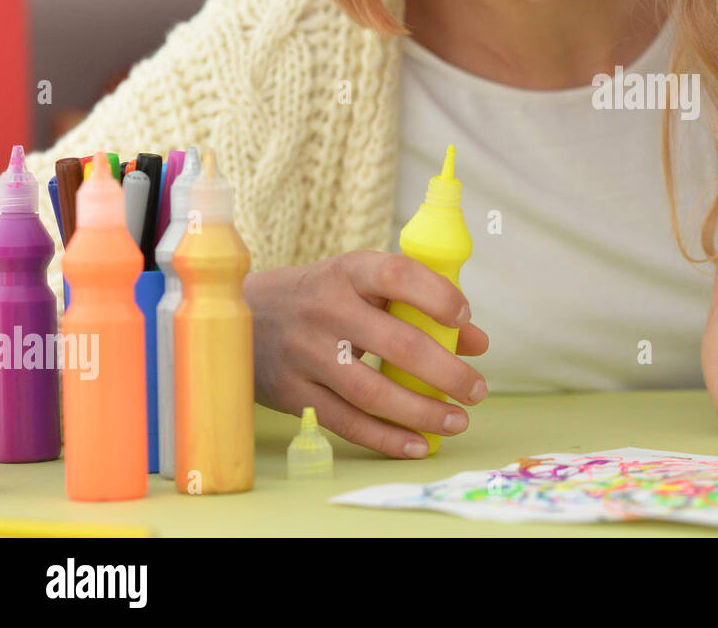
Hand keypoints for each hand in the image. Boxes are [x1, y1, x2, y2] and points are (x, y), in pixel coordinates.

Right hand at [245, 250, 489, 457]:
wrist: (241, 316)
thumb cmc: (324, 297)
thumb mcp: (363, 286)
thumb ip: (419, 307)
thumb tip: (476, 342)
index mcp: (348, 272)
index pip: (397, 275)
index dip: (436, 295)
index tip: (464, 315)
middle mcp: (326, 310)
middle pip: (396, 344)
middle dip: (446, 372)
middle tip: (477, 390)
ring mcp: (307, 354)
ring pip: (373, 392)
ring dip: (422, 411)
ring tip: (457, 420)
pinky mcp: (293, 394)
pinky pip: (347, 422)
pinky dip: (387, 437)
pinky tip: (418, 444)